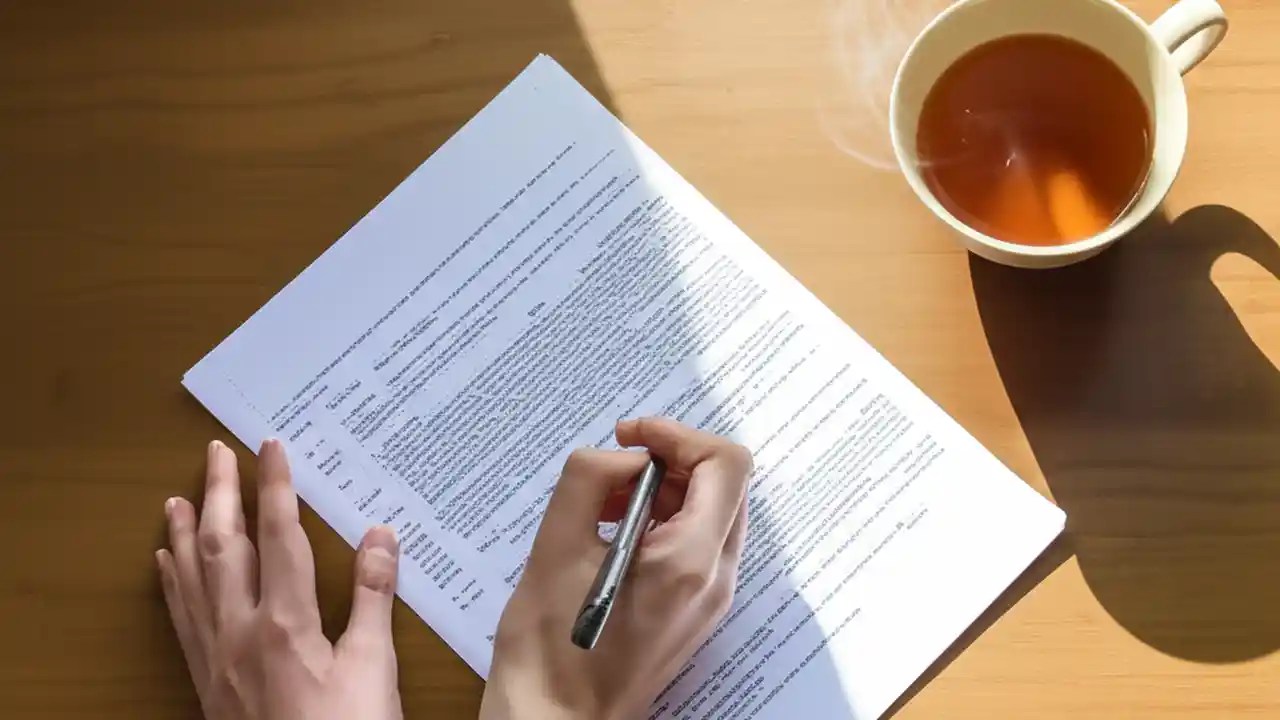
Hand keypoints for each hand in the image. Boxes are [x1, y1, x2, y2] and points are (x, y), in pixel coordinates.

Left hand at [157, 439, 403, 719]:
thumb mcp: (374, 667)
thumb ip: (373, 598)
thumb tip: (381, 536)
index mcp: (285, 622)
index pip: (278, 537)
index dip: (275, 487)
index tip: (271, 447)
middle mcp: (240, 631)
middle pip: (225, 547)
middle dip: (221, 494)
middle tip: (217, 452)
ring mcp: (216, 656)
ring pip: (193, 579)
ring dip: (186, 533)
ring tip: (180, 497)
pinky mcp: (206, 680)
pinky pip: (181, 618)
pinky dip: (173, 583)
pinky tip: (169, 564)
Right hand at [480, 417, 752, 719]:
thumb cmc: (549, 648)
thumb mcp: (554, 548)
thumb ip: (588, 480)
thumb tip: (622, 454)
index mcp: (689, 561)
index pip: (725, 464)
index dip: (677, 435)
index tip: (627, 436)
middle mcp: (715, 578)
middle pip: (723, 484)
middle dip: (670, 460)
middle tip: (612, 468)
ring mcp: (710, 598)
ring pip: (710, 511)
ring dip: (663, 490)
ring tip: (600, 505)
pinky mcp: (694, 610)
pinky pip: (695, 544)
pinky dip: (661, 520)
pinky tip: (610, 533)